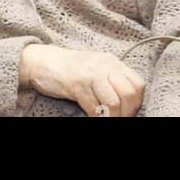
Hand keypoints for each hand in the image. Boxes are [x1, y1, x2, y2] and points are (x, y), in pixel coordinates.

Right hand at [19, 44, 145, 117]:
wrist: (42, 60)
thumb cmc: (70, 69)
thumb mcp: (95, 68)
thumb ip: (111, 80)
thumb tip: (129, 104)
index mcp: (112, 61)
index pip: (138, 85)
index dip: (137, 103)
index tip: (129, 112)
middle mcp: (104, 65)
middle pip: (129, 94)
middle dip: (127, 113)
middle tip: (118, 118)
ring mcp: (90, 73)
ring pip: (114, 102)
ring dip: (112, 117)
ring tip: (105, 119)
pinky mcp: (77, 83)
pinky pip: (94, 107)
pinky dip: (96, 117)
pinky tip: (92, 116)